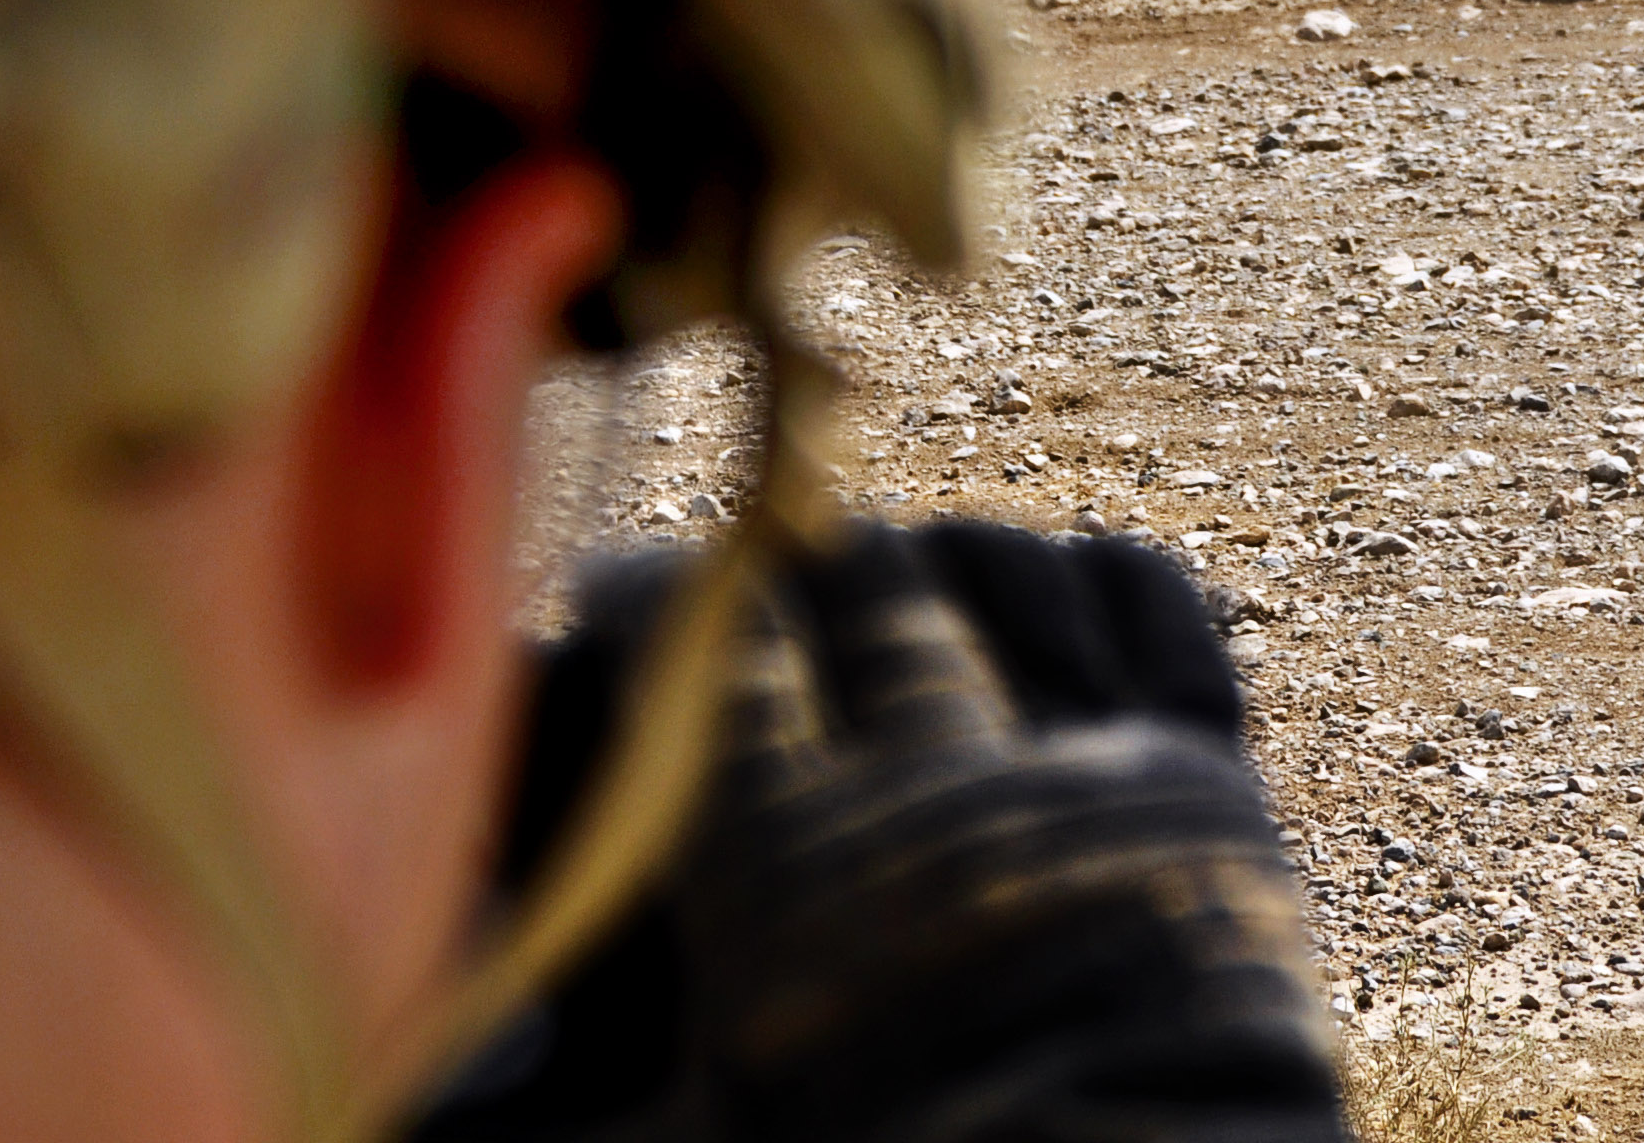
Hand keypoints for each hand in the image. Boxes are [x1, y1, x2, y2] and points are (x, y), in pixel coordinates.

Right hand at [409, 520, 1345, 1142]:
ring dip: (949, 557)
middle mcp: (931, 781)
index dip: (655, 597)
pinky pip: (1152, 608)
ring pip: (1004, 568)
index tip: (621, 590)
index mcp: (784, 861)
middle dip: (802, 556)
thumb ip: (547, 1105)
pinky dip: (1101, 579)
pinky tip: (1064, 581)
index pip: (695, 652)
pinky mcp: (1211, 783)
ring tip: (906, 571)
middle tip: (768, 564)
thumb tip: (431, 1076)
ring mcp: (1084, 767)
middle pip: (854, 585)